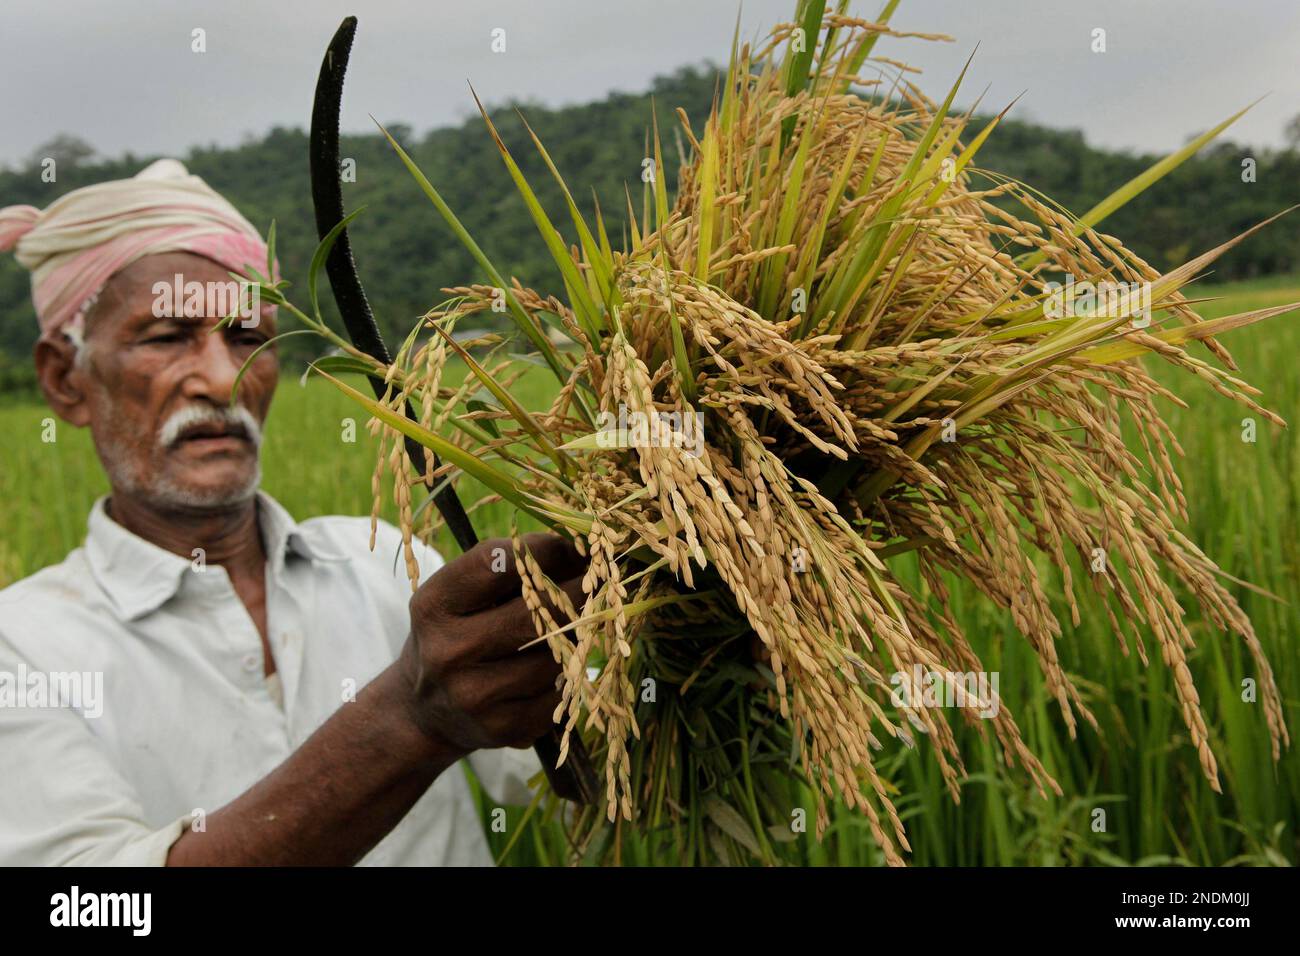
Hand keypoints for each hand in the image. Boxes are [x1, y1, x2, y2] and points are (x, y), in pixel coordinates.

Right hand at [397, 533, 585, 755]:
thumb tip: (584, 548)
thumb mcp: (462, 595)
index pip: (498, 563)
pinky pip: (562, 691)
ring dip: (578, 635)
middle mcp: (448, 651)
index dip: (545, 549)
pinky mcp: (503, 728)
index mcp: (434, 607)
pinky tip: (561, 665)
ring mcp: (475, 695)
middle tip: (602, 578)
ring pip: (559, 653)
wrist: (424, 711)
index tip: (574, 544)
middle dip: (579, 590)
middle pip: (539, 611)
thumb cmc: (456, 633)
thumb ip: (513, 568)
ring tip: (578, 623)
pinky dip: (570, 673)